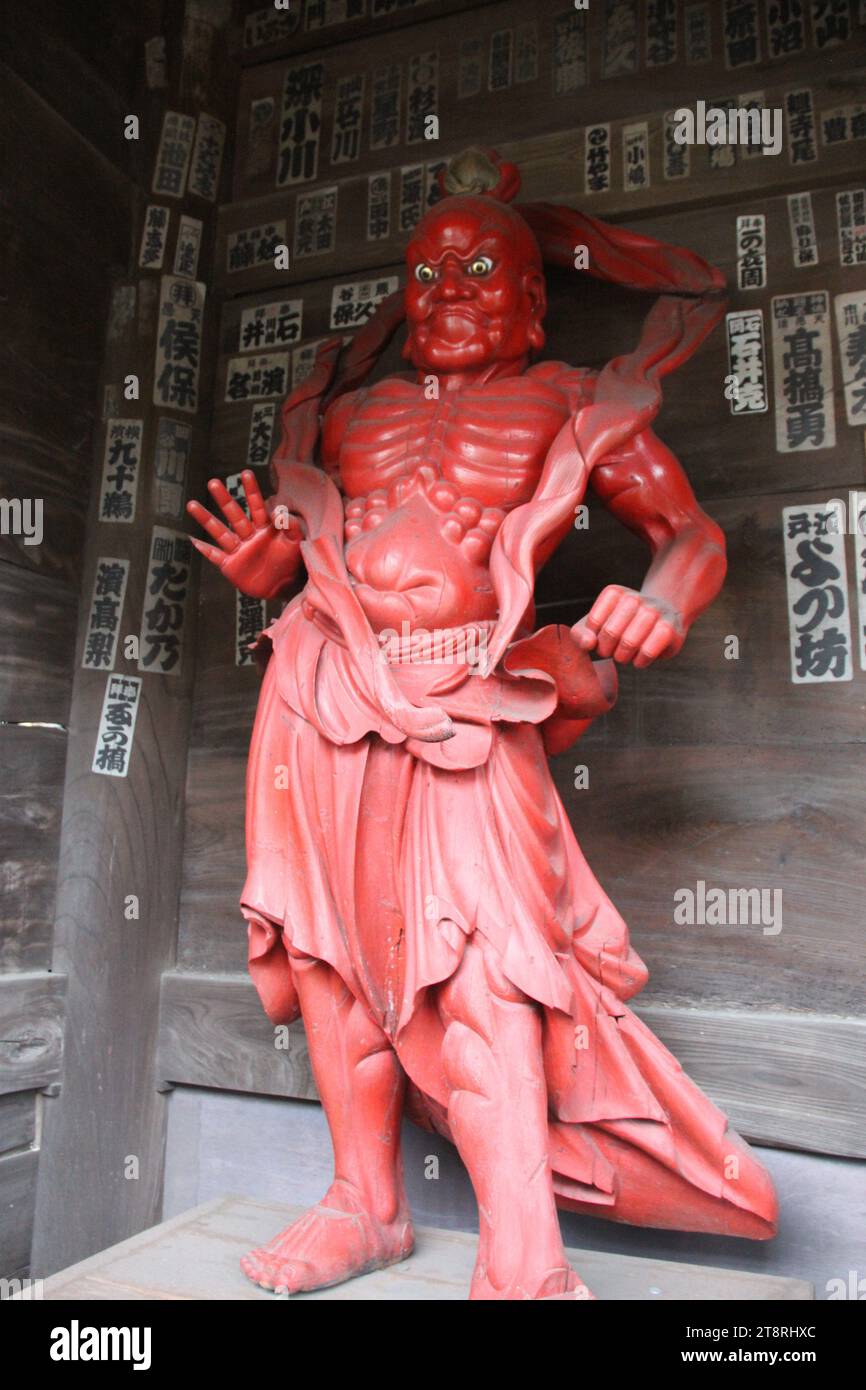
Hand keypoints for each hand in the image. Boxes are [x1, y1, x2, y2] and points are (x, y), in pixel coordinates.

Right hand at [187, 471, 302, 599]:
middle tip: (213, 482)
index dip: (252, 490)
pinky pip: (215, 556)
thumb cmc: (291, 562)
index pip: (257, 506)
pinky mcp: (231, 565)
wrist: (283, 586)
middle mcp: (248, 536)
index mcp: (264, 528)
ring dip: (206, 519)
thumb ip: (292, 526)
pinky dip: (205, 550)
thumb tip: (280, 511)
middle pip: (234, 514)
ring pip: (220, 532)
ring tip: (191, 504)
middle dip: (224, 499)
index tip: (246, 473)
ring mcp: (238, 550)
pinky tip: (193, 540)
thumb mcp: (295, 542)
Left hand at [572, 585, 683, 667]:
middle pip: (610, 633)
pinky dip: (640, 662)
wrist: (663, 619)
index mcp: (615, 593)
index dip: (594, 640)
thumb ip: (581, 634)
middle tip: (613, 651)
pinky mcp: (670, 628)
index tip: (602, 639)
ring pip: (629, 643)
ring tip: (626, 655)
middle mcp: (635, 598)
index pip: (593, 623)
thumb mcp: (598, 626)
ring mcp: (654, 611)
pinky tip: (640, 659)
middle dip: (607, 650)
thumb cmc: (623, 625)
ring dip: (623, 657)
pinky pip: (648, 652)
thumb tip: (588, 643)